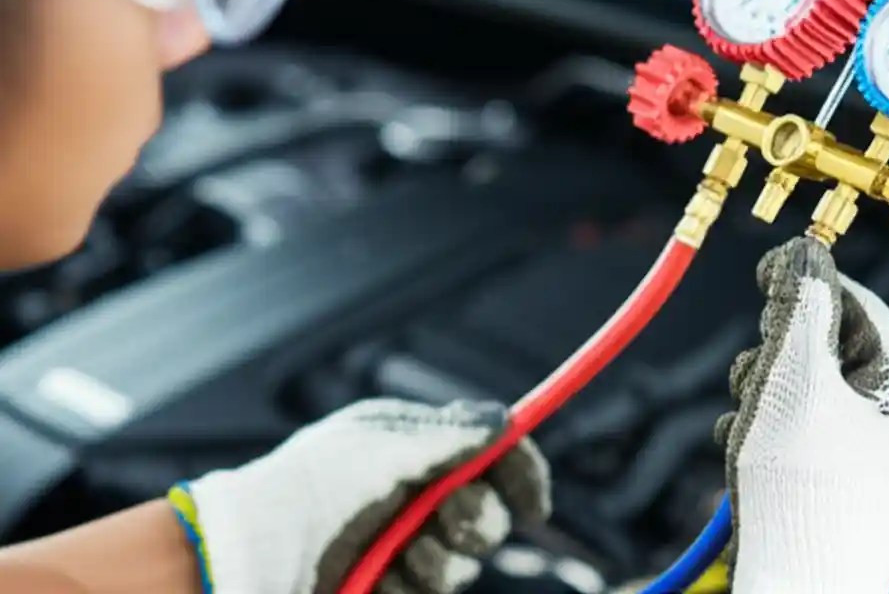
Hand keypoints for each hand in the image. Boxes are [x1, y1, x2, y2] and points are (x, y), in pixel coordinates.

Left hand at [172, 399, 550, 593]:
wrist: (248, 554)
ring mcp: (402, 539)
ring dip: (441, 557)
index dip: (519, 474)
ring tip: (401, 554)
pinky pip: (433, 588)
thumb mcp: (383, 448)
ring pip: (466, 558)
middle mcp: (414, 490)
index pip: (491, 453)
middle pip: (489, 508)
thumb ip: (451, 437)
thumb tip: (506, 419)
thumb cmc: (308, 488)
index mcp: (415, 445)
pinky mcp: (390, 580)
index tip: (533, 505)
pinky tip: (381, 576)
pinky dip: (413, 582)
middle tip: (445, 518)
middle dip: (477, 519)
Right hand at [716, 238, 888, 593]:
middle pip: (835, 355)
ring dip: (770, 404)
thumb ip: (798, 308)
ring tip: (747, 433)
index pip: (862, 307)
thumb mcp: (792, 380)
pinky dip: (779, 445)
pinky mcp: (862, 501)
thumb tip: (805, 251)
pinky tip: (753, 463)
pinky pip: (818, 446)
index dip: (809, 286)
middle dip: (779, 360)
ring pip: (819, 402)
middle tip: (750, 380)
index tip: (765, 275)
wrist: (803, 590)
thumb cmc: (804, 491)